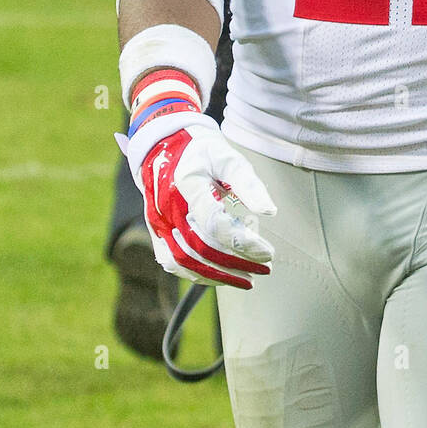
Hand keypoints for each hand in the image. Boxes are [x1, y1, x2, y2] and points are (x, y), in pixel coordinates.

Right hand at [116, 115, 275, 287]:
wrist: (165, 147)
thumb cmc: (202, 152)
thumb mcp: (228, 158)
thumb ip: (248, 184)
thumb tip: (270, 211)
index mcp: (186, 184)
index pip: (214, 222)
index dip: (242, 241)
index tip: (267, 251)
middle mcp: (167, 206)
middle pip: (202, 247)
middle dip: (237, 263)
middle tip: (266, 267)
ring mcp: (158, 222)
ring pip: (186, 261)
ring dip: (219, 275)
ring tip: (249, 280)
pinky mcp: (156, 232)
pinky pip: (174, 262)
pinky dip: (198, 274)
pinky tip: (222, 276)